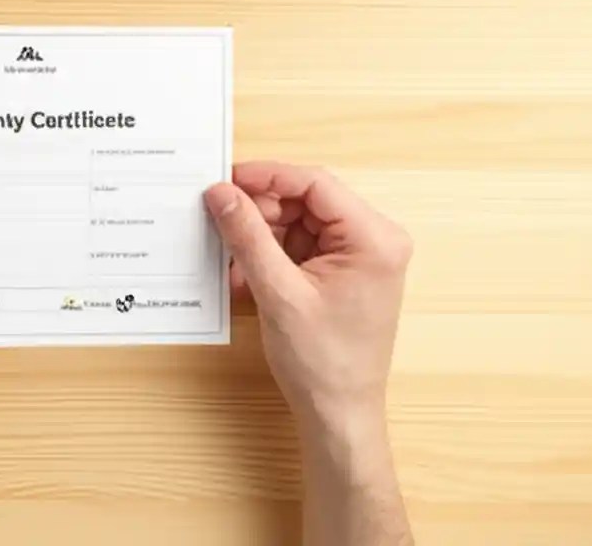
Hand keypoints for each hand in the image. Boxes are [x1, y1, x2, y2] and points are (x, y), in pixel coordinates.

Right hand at [205, 162, 413, 545]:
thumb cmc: (324, 363)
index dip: (266, 177)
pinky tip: (242, 275)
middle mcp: (373, 241)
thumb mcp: (278, 293)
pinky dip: (268, 257)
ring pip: (297, 224)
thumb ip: (248, 237)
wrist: (338, 414)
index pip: (315, 184)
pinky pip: (298, 248)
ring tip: (227, 256)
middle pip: (305, 202)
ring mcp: (357, 257)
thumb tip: (221, 194)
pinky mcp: (340, 274)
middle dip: (259, 211)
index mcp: (374, 239)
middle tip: (217, 218)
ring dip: (259, 237)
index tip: (225, 180)